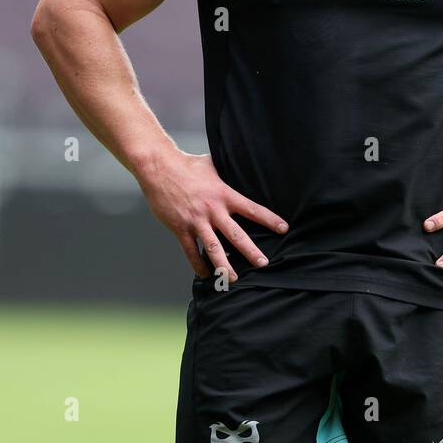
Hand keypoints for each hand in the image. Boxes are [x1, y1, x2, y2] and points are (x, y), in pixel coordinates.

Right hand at [137, 150, 287, 281]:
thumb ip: (227, 171)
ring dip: (224, 266)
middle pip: (236, 235)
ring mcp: (196, 221)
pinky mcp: (180, 228)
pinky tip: (205, 274)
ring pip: (213, 248)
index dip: (269, 219)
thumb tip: (240, 165)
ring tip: (234, 278)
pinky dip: (198, 264)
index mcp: (224, 194)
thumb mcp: (212, 165)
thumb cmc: (187, 164)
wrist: (158, 167)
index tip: (283, 228)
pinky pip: (190, 251)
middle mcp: (212, 210)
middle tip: (263, 264)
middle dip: (251, 251)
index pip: (252, 209)